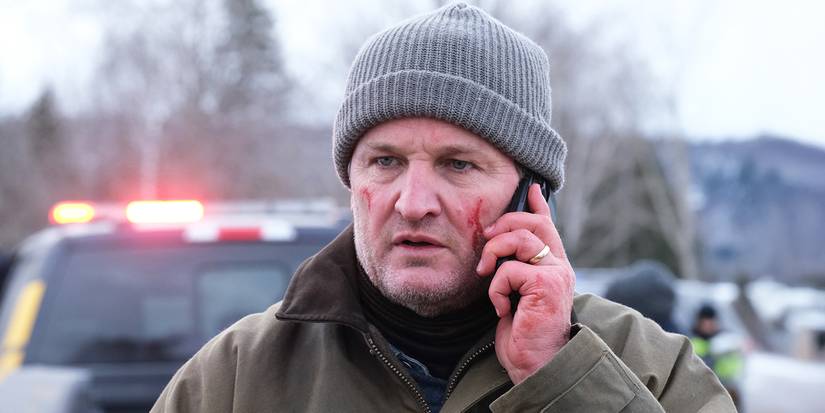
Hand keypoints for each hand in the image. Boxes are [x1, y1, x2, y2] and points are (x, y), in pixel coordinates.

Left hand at [476, 183, 575, 384]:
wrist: (536, 365)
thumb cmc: (523, 335)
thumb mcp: (515, 296)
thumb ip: (513, 270)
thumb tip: (497, 249)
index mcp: (553, 267)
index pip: (548, 226)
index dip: (538, 206)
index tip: (530, 189)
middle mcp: (559, 267)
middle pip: (533, 224)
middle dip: (505, 223)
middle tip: (487, 240)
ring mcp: (556, 274)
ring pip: (519, 240)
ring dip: (494, 256)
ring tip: (487, 277)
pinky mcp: (546, 285)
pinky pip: (509, 269)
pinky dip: (496, 288)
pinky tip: (501, 309)